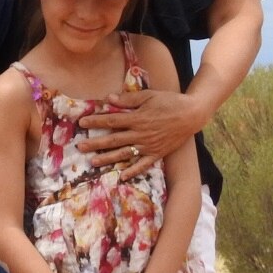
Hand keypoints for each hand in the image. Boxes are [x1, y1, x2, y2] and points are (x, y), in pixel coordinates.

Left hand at [78, 87, 206, 174]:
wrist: (191, 114)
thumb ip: (129, 100)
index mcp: (137, 118)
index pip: (112, 121)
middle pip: (113, 140)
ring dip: (107, 158)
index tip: (82, 123)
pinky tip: (121, 176)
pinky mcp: (157, 153)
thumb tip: (109, 99)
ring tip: (93, 162)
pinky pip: (143, 164)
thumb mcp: (149, 96)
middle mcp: (140, 134)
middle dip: (95, 143)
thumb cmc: (169, 102)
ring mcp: (148, 145)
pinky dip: (133, 171)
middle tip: (80, 147)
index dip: (96, 121)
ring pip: (124, 154)